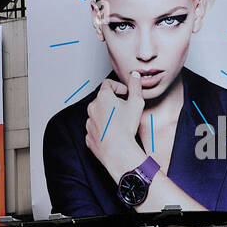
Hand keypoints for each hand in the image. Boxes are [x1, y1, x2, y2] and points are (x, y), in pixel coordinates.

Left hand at [85, 69, 147, 184]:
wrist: (118, 151)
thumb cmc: (126, 127)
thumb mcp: (136, 102)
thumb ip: (135, 86)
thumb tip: (135, 76)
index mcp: (102, 97)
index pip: (108, 84)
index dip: (119, 86)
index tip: (126, 93)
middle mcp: (92, 107)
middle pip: (102, 99)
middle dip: (113, 101)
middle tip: (125, 109)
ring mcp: (89, 122)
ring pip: (98, 114)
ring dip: (107, 115)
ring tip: (120, 123)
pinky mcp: (89, 135)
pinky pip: (96, 128)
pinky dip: (103, 129)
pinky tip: (113, 133)